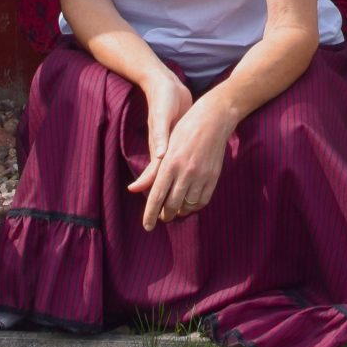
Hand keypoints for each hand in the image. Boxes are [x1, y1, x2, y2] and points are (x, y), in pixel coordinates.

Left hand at [128, 90, 234, 227]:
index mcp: (170, 164)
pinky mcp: (213, 177)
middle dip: (165, 215)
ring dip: (180, 211)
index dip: (150, 214)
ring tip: (176, 210)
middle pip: (172, 205)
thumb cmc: (185, 129)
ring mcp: (201, 176)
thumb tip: (133, 189)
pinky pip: (202, 201)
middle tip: (162, 217)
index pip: (157, 196)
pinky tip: (190, 204)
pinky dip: (194, 206)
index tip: (147, 227)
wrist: (214, 119)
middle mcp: (185, 172)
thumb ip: (151, 172)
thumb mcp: (166, 147)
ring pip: (188, 205)